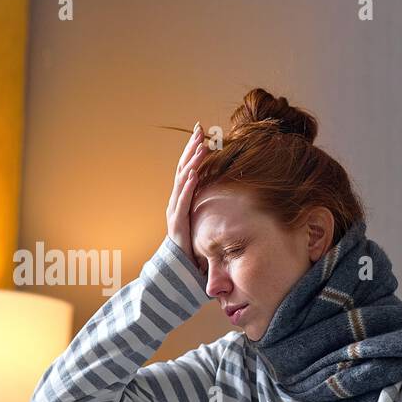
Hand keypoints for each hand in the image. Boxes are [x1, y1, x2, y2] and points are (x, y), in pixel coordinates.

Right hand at [166, 121, 207, 273]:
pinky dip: (188, 187)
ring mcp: (174, 213)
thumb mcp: (200, 223)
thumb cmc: (190, 248)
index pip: (187, 170)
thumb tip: (226, 196)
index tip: (201, 133)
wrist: (175, 272)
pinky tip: (194, 174)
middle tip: (200, 130)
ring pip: (182, 182)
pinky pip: (182, 203)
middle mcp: (175, 202)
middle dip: (191, 149)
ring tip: (201, 147)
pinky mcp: (177, 225)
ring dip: (192, 163)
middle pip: (183, 170)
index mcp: (181, 200)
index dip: (193, 151)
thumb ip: (207, 209)